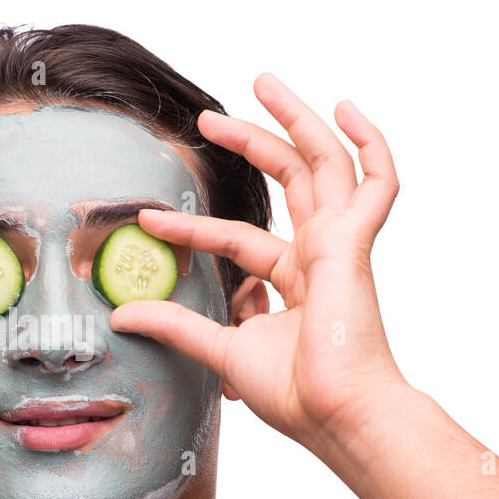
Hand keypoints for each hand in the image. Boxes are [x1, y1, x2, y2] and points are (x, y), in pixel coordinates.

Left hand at [109, 73, 409, 451]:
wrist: (336, 415)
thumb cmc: (295, 394)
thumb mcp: (221, 350)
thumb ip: (175, 325)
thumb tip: (120, 314)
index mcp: (293, 282)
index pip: (238, 238)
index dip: (191, 229)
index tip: (146, 220)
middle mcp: (320, 256)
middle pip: (288, 181)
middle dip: (252, 142)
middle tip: (210, 117)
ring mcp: (342, 246)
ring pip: (323, 165)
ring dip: (296, 121)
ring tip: (261, 83)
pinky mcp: (356, 243)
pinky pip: (377, 182)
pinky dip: (369, 143)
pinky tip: (345, 108)